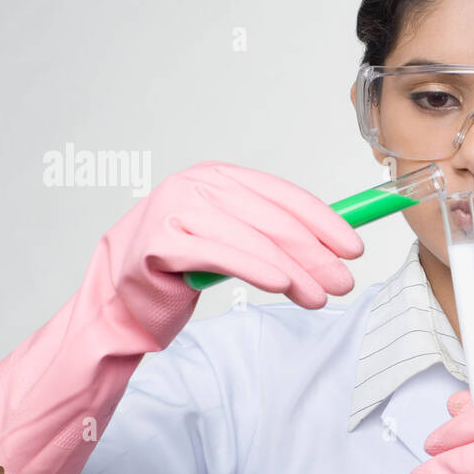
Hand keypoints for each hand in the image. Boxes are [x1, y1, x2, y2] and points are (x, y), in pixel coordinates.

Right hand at [114, 162, 363, 346]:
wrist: (120, 295)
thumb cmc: (180, 267)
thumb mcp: (231, 240)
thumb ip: (270, 234)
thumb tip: (332, 245)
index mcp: (220, 176)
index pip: (284, 195)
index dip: (325, 221)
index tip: (353, 248)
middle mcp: (198, 185)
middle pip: (273, 219)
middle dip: (316, 254)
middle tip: (343, 281)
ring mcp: (176, 210)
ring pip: (252, 240)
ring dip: (294, 272)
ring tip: (319, 297)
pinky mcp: (162, 242)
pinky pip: (221, 255)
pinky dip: (256, 270)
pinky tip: (282, 285)